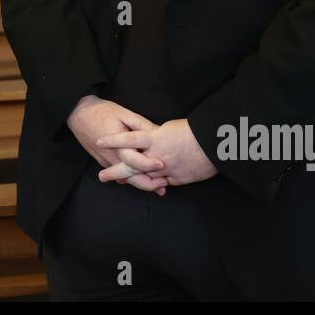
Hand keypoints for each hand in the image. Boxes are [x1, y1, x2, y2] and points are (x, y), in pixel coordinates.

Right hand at [67, 95, 168, 193]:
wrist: (78, 113)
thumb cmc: (101, 111)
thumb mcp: (124, 113)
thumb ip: (141, 124)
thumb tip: (158, 132)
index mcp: (118, 145)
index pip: (135, 161)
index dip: (149, 165)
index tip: (162, 165)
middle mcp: (112, 158)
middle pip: (131, 178)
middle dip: (148, 185)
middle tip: (164, 187)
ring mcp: (107, 162)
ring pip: (125, 179)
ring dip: (141, 183)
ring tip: (158, 186)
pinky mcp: (104, 162)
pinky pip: (119, 174)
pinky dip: (132, 177)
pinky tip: (143, 178)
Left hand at [96, 119, 218, 186]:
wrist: (215, 144)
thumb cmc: (193, 131)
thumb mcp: (169, 128)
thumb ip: (155, 135)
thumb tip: (147, 138)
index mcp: (154, 139)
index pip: (129, 139)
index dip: (113, 140)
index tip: (99, 141)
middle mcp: (156, 156)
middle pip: (131, 166)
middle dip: (115, 171)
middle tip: (101, 176)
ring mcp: (166, 169)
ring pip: (145, 178)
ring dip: (132, 181)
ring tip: (119, 183)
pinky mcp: (177, 179)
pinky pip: (162, 183)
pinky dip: (155, 184)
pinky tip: (148, 186)